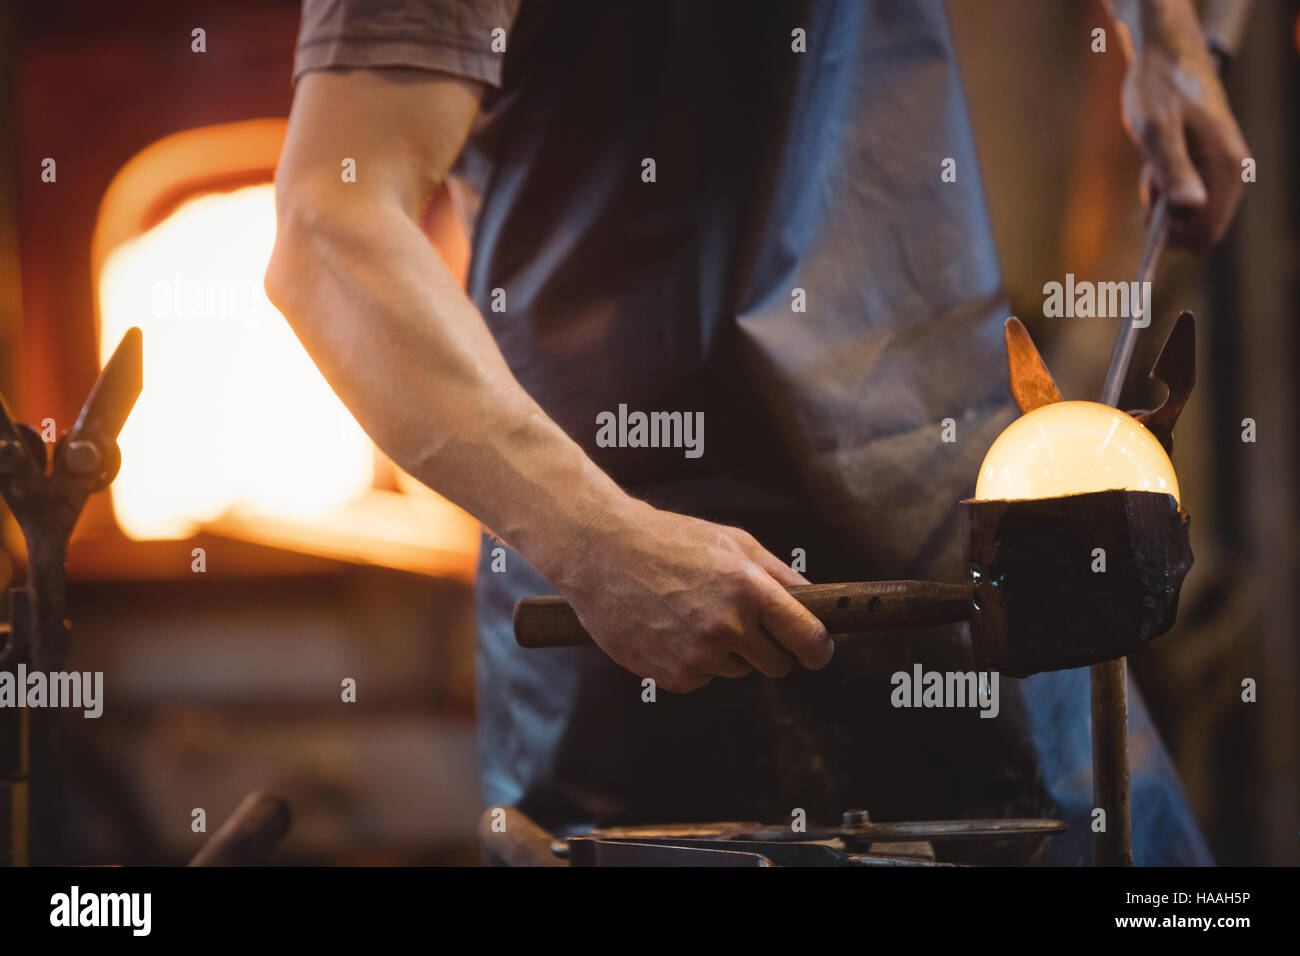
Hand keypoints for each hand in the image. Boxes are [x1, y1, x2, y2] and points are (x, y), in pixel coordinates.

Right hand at [554, 501, 833, 692]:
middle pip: (778, 665)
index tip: (816, 650)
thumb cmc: (669, 540)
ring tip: (694, 614)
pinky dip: (695, 662)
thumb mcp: (732, 541)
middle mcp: (727, 627)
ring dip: (728, 652)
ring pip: (738, 671)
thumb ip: (778, 574)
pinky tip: (672, 629)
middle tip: (747, 624)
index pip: (808, 639)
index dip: (818, 649)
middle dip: (772, 649)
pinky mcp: (672, 677)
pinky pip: (703, 679)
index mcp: (749, 590)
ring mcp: (698, 656)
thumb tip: (813, 600)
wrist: (601, 554)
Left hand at [1118, 1, 1249, 248]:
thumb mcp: (1157, 131)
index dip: (1174, 236)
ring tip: (1151, 164)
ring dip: (1162, 201)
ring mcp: (1221, 168)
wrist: (1164, 58)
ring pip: (1189, 212)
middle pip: (1200, 227)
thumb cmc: (1159, 90)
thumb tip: (1192, 209)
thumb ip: (1173, 170)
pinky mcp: (1208, 164)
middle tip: (1150, 181)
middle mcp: (1232, 171)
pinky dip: (1164, 187)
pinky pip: (1186, 195)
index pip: (1208, 232)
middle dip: (1167, 218)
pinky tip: (1155, 163)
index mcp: (1226, 167)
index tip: (1147, 215)